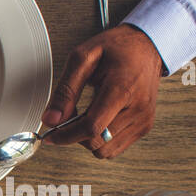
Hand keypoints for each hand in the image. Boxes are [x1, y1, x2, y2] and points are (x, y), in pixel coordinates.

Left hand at [41, 25, 164, 158]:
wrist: (146, 46)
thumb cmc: (117, 48)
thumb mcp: (83, 58)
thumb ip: (65, 90)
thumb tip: (51, 120)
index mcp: (123, 89)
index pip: (91, 128)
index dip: (65, 136)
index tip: (50, 136)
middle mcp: (138, 107)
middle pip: (96, 142)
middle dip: (75, 135)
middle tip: (69, 117)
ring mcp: (144, 119)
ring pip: (105, 150)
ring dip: (88, 139)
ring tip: (86, 115)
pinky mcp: (145, 126)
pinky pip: (115, 147)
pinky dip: (101, 139)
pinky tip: (99, 120)